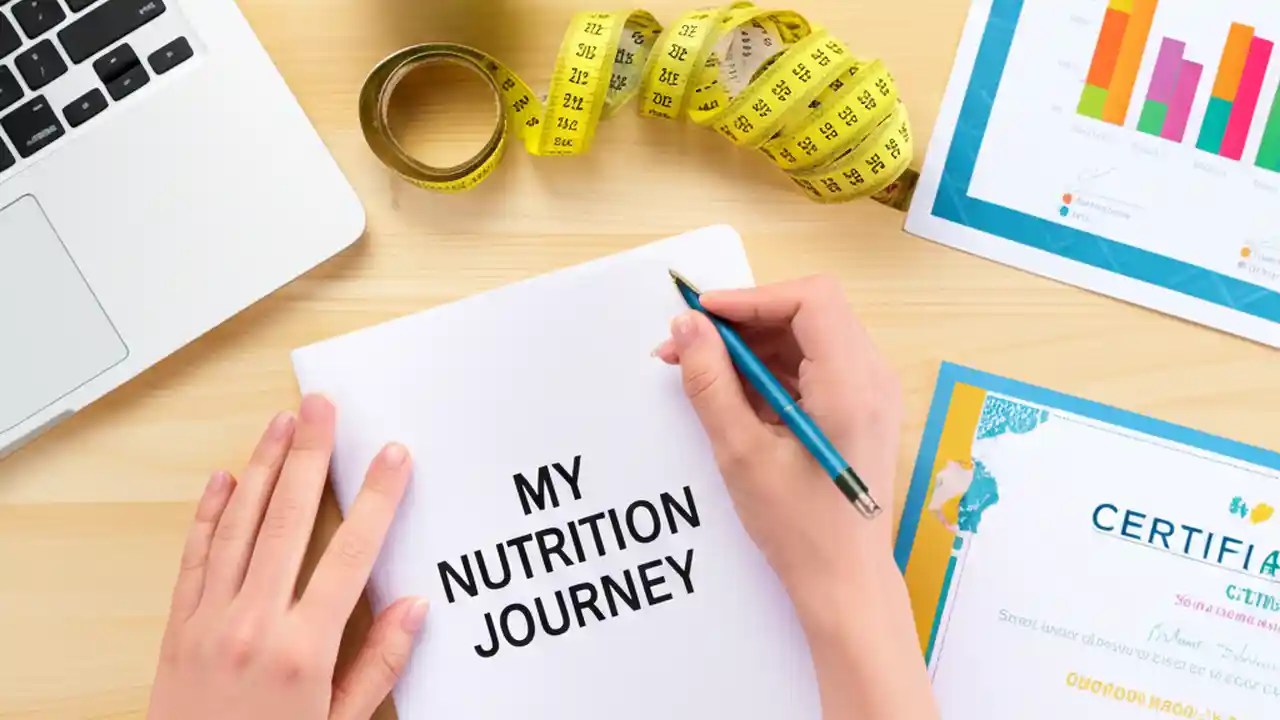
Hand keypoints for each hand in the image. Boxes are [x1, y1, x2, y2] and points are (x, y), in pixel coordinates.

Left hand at [149, 396, 426, 719]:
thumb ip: (379, 664)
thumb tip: (415, 607)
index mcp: (303, 650)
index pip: (352, 554)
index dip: (377, 499)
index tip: (393, 459)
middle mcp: (254, 624)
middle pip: (288, 520)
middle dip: (308, 456)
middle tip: (320, 408)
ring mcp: (210, 621)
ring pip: (239, 526)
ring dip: (261, 468)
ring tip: (279, 423)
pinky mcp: (178, 628)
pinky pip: (195, 557)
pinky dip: (209, 514)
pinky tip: (223, 479)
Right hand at [656, 277, 936, 719]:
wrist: (844, 582)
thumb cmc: (801, 529)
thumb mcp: (742, 452)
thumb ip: (711, 382)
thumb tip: (687, 328)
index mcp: (853, 385)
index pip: (809, 301)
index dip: (750, 298)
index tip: (702, 314)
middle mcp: (872, 379)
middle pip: (810, 313)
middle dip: (746, 320)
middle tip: (691, 343)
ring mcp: (871, 394)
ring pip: (810, 337)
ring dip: (755, 344)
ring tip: (702, 370)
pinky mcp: (860, 410)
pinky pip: (815, 365)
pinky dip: (773, 368)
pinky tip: (735, 393)